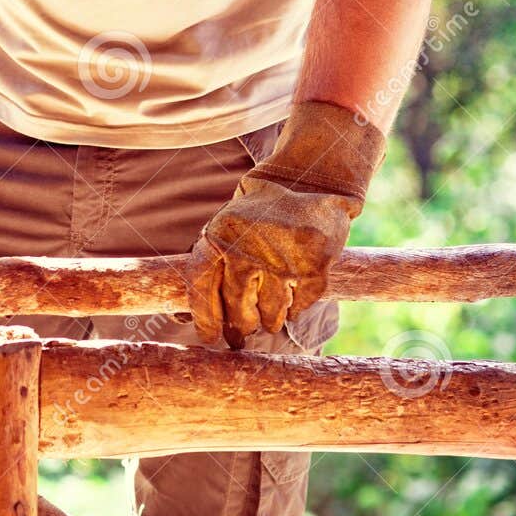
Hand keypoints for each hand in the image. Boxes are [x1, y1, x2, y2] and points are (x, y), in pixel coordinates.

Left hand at [187, 101, 385, 347]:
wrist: (309, 178)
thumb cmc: (262, 208)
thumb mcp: (227, 224)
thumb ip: (215, 259)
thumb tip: (201, 313)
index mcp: (217, 238)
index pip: (202, 288)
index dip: (205, 318)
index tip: (209, 338)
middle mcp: (245, 251)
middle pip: (237, 306)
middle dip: (241, 326)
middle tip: (243, 334)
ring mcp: (281, 261)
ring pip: (271, 312)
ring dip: (270, 319)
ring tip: (270, 320)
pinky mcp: (314, 267)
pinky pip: (301, 304)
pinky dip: (298, 308)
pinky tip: (295, 302)